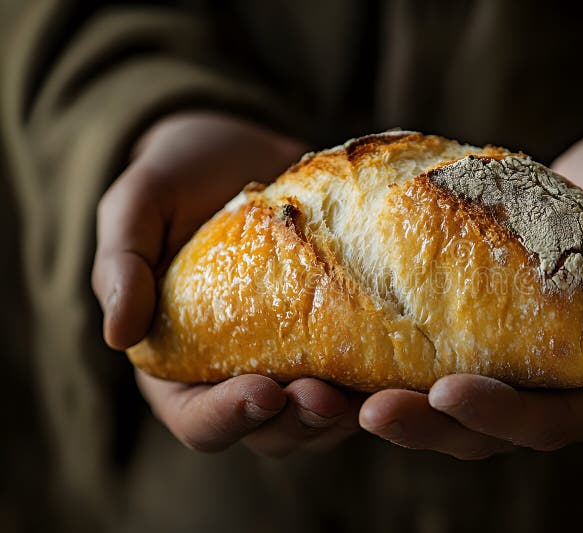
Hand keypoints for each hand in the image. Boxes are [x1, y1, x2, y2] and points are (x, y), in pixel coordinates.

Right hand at [92, 112, 360, 456]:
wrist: (240, 151)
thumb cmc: (177, 179)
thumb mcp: (136, 207)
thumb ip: (121, 264)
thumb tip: (117, 335)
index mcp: (179, 363)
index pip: (196, 418)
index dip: (227, 417)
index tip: (261, 390)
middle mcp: (236, 372)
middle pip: (267, 430)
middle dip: (297, 422)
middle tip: (325, 395)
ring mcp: (291, 357)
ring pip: (318, 416)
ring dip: (343, 413)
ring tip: (370, 389)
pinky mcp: (334, 335)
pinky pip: (359, 374)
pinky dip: (378, 380)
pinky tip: (401, 367)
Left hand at [359, 102, 582, 457]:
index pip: (560, 416)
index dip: (506, 414)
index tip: (450, 391)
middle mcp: (567, 390)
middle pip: (495, 432)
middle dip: (432, 426)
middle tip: (373, 411)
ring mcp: (522, 374)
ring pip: (455, 416)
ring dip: (401, 413)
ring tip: (339, 399)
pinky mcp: (486, 349)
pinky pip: (435, 374)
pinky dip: (392, 376)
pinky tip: (343, 365)